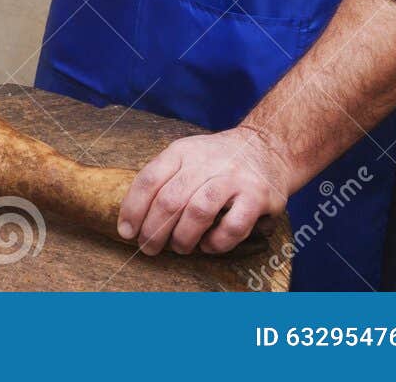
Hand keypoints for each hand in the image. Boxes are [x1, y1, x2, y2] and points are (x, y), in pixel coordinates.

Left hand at [117, 125, 292, 255]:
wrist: (268, 147)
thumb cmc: (218, 160)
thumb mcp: (187, 155)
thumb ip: (163, 179)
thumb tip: (133, 219)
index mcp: (182, 152)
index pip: (149, 180)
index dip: (133, 209)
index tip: (126, 232)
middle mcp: (205, 162)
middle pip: (170, 200)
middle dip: (154, 231)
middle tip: (149, 248)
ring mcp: (233, 179)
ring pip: (198, 211)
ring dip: (182, 237)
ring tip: (179, 248)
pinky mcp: (257, 197)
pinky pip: (233, 226)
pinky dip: (216, 242)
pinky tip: (208, 245)